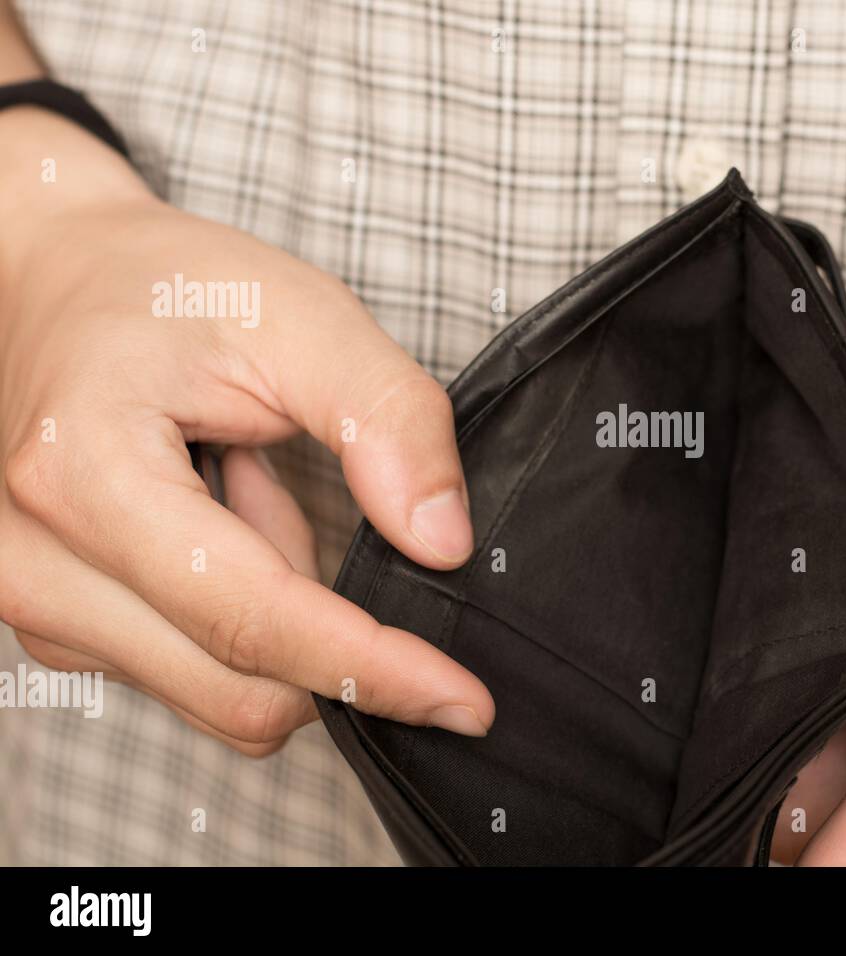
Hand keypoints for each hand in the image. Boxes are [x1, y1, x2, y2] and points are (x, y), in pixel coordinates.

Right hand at [0, 107, 493, 754]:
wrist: (52, 281)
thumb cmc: (169, 286)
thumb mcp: (298, 315)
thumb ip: (385, 418)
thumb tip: (443, 545)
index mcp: (86, 476)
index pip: (254, 623)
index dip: (373, 669)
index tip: (466, 701)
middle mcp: (38, 564)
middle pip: (242, 689)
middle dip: (332, 631)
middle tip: (301, 485)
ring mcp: (36, 605)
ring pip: (225, 695)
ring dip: (286, 616)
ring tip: (247, 482)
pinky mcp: (58, 623)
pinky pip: (195, 672)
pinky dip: (246, 615)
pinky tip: (221, 516)